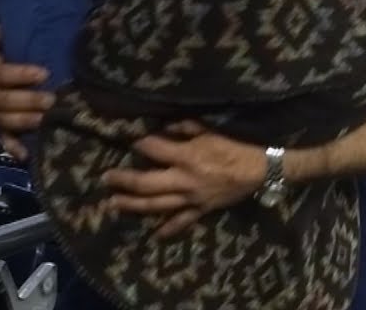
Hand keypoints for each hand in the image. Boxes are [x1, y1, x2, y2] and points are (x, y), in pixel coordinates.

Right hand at [0, 26, 53, 160]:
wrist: (27, 74)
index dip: (20, 74)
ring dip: (24, 121)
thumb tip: (0, 27)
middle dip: (27, 100)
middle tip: (52, 99)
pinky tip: (27, 154)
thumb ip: (11, 35)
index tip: (44, 73)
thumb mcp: (21, 40)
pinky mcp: (1, 131)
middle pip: (0, 100)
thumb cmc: (29, 54)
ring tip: (47, 121)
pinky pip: (5, 141)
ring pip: (3, 120)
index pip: (0, 73)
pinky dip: (15, 147)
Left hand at [102, 121, 264, 237]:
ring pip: (157, 205)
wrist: (259, 170)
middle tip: (106, 178)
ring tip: (113, 204)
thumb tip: (162, 129)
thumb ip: (183, 129)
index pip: (154, 149)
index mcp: (186, 156)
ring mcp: (191, 198)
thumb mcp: (209, 130)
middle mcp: (184, 180)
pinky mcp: (201, 210)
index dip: (139, 144)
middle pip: (146, 183)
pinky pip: (181, 222)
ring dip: (133, 205)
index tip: (128, 141)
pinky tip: (153, 235)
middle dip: (124, 180)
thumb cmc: (233, 147)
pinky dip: (167, 229)